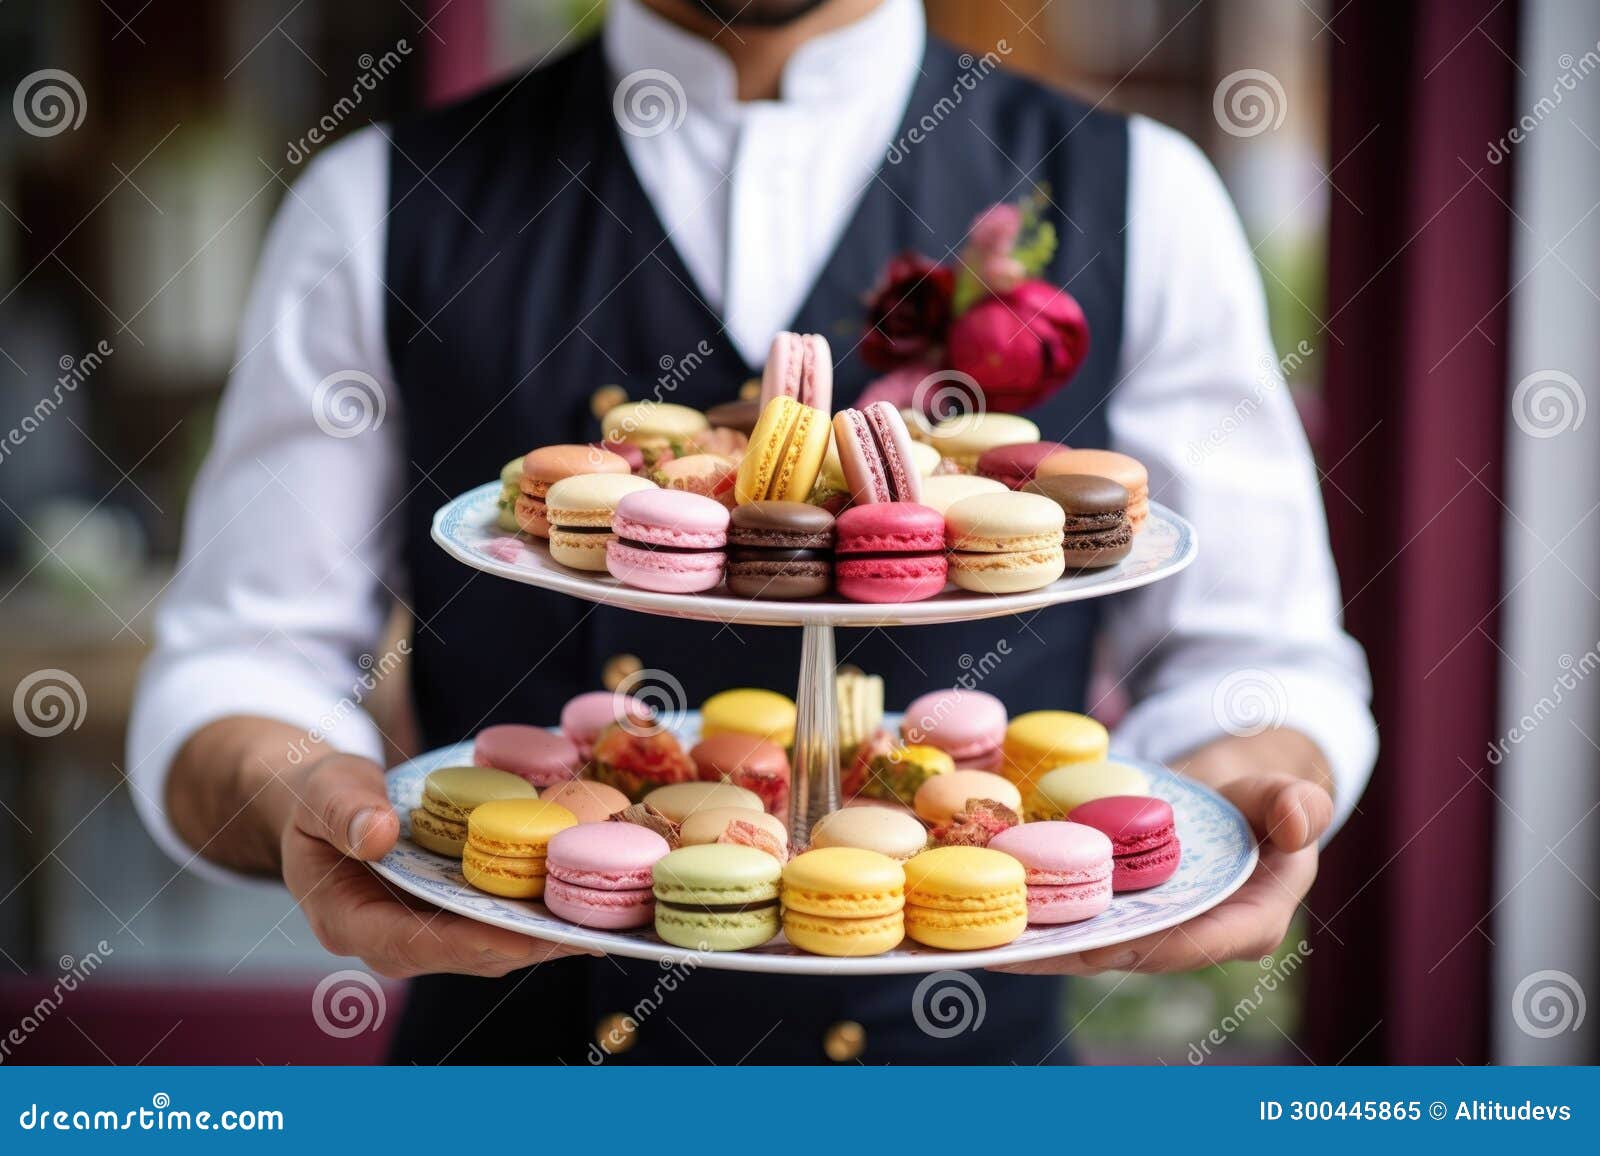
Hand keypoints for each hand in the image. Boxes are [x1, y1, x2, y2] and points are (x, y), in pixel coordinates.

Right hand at [281, 752, 599, 977]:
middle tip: (590, 931)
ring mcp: (428, 935)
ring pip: (496, 946)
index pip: (413, 943)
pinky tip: (586, 892)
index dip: (471, 942)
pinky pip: (504, 922)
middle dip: (531, 943)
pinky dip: (543, 911)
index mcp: (349, 921)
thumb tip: (376, 834)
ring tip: (606, 918)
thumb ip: (344, 812)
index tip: (524, 935)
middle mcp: (393, 941)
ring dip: (549, 934)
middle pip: (470, 953)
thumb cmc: (321, 796)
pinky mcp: (456, 919)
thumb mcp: (322, 791)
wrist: (330, 803)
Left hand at [990, 731, 1332, 975]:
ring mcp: (1155, 932)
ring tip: (982, 940)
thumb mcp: (1286, 794)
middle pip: (1125, 953)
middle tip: (1007, 950)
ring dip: (1039, 945)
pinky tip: (991, 909)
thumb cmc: (1263, 801)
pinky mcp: (1124, 916)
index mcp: (1247, 926)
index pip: (1190, 945)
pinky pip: (1078, 921)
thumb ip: (1296, 804)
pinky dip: (1038, 918)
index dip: (1138, 945)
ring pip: (1091, 945)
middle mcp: (1195, 940)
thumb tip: (1300, 821)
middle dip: (1065, 955)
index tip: (1086, 942)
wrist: (1232, 798)